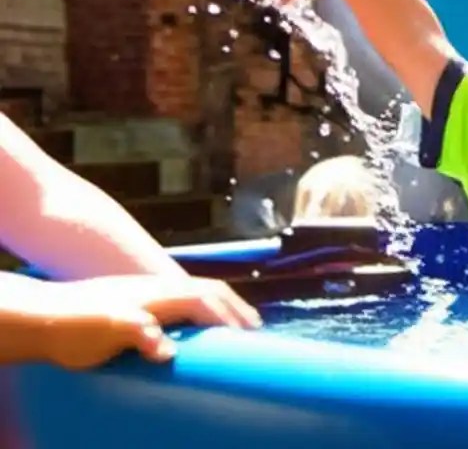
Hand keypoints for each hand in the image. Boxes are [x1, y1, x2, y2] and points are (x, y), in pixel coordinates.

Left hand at [39, 275, 260, 369]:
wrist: (43, 313)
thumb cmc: (76, 323)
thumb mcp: (107, 330)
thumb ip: (140, 335)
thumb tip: (168, 349)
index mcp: (160, 294)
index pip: (207, 301)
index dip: (231, 317)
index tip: (249, 336)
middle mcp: (160, 287)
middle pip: (209, 290)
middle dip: (235, 306)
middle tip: (254, 327)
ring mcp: (151, 290)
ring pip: (197, 291)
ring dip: (221, 304)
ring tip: (235, 323)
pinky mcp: (141, 298)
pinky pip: (184, 298)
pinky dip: (202, 307)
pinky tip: (197, 322)